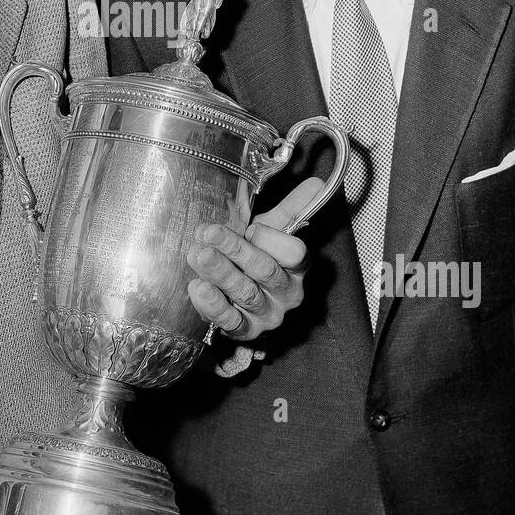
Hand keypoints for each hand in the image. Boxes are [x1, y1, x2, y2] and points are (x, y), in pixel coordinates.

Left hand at [185, 179, 325, 341]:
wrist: (239, 294)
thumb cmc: (256, 257)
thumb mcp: (272, 231)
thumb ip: (292, 208)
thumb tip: (317, 183)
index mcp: (297, 266)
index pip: (295, 253)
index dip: (271, 239)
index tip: (250, 227)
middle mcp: (286, 293)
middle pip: (265, 270)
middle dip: (235, 249)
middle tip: (210, 232)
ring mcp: (267, 315)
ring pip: (245, 293)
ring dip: (219, 272)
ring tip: (197, 253)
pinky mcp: (245, 331)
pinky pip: (230, 321)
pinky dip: (212, 305)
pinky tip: (197, 286)